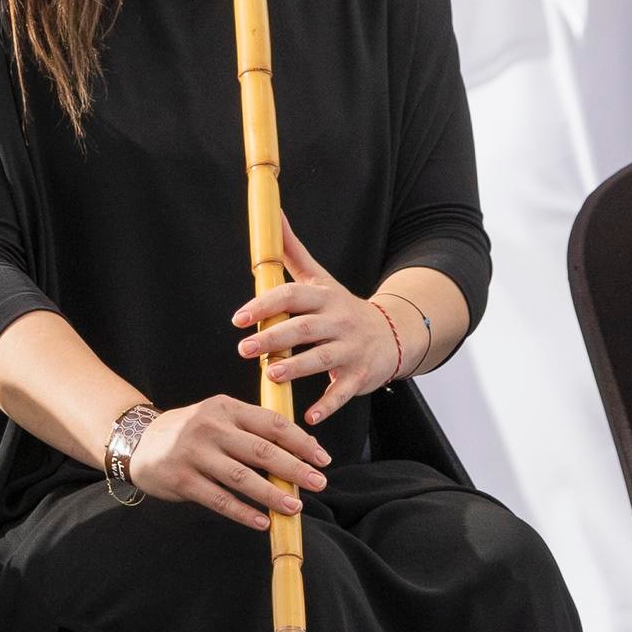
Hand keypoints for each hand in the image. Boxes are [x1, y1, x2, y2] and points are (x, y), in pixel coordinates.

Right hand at [129, 396, 330, 532]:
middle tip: (319, 483)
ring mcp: (194, 453)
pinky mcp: (181, 479)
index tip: (322, 458)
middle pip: (261, 450)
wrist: (138, 441)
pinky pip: (219, 499)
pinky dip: (243, 512)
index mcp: (226, 407)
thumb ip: (250, 428)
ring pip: (242, 477)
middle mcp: (210, 427)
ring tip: (296, 507)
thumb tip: (297, 452)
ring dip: (272, 494)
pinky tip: (263, 522)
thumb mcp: (217, 416)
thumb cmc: (190, 431)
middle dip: (294, 468)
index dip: (300, 442)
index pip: (271, 423)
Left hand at [237, 218, 402, 425]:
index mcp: (324, 297)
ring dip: (296, 368)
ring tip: (271, 375)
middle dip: (273, 338)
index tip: (240, 319)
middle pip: (303, 327)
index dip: (265, 305)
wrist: (391, 335)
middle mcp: (338, 321)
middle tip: (244, 349)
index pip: (292, 295)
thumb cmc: (342, 308)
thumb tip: (275, 215)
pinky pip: (342, 392)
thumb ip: (293, 252)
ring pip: (321, 359)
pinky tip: (309, 417)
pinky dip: (327, 405)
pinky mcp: (359, 376)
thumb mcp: (320, 279)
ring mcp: (350, 349)